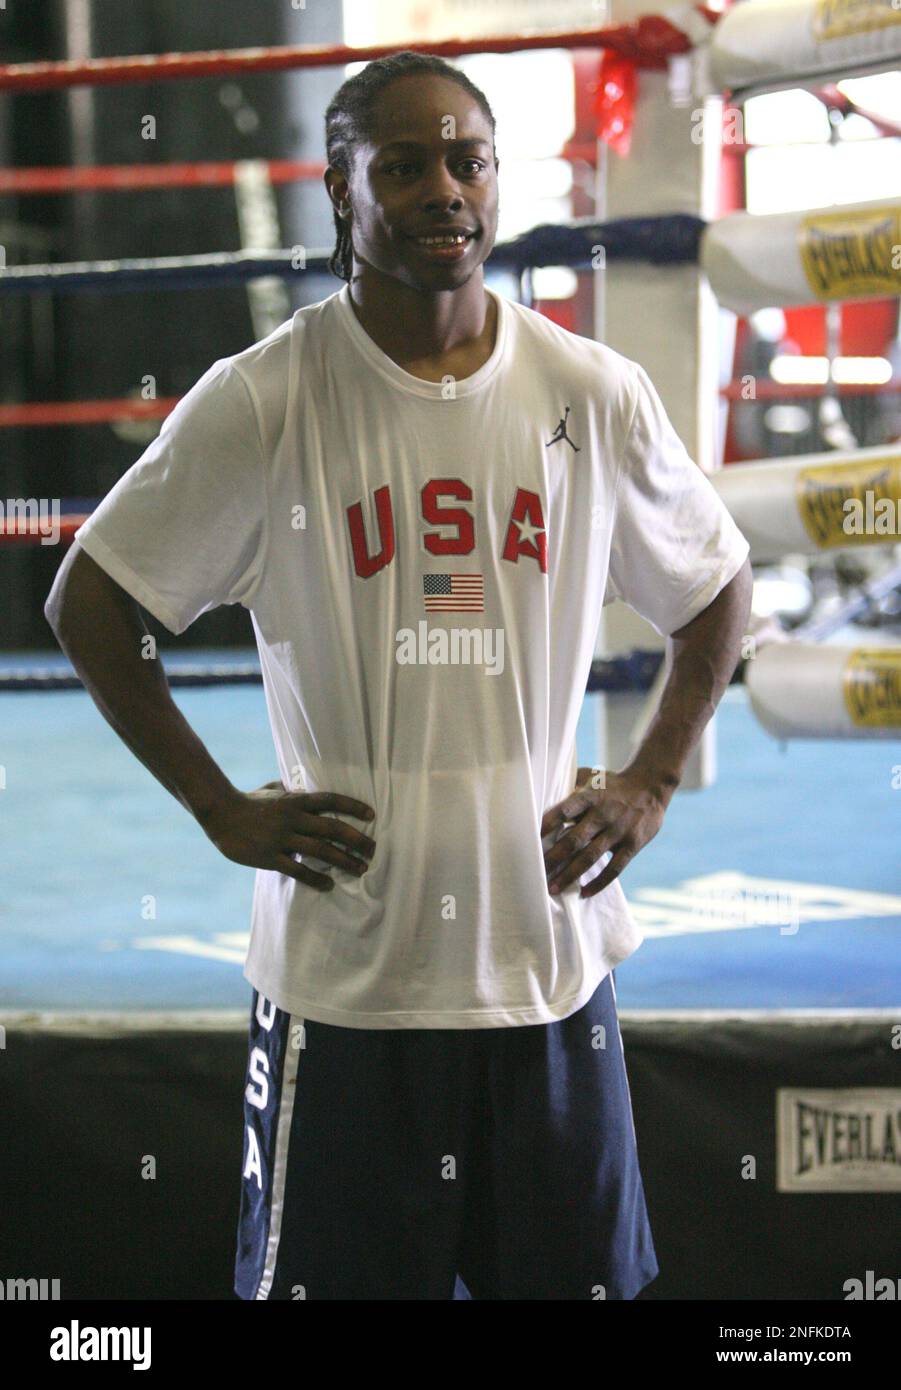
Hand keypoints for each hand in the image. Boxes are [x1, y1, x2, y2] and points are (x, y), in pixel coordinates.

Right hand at [198, 779, 375, 891]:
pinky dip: (315, 879)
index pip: (331, 800)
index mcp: (295, 800)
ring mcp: (281, 837)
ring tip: (360, 869)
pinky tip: (329, 885)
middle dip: (357, 840)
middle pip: (333, 828)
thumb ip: (291, 789)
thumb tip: (304, 786)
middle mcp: (293, 818)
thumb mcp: (273, 789)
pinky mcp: (269, 856)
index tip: (372, 815)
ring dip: (344, 860)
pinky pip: (298, 869)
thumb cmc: (249, 800)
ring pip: (321, 850)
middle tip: (373, 850)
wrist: (220, 813)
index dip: (353, 807)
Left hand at [541, 767, 666, 898]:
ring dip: (570, 874)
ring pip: (590, 857)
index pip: (564, 811)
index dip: (547, 825)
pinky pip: (614, 869)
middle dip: (553, 858)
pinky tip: (584, 893)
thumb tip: (543, 793)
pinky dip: (599, 883)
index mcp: (590, 797)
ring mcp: (618, 831)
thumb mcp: (591, 777)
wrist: (651, 786)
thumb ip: (570, 786)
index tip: (529, 840)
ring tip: (553, 888)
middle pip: (574, 839)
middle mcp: (603, 814)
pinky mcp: (632, 845)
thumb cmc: (613, 783)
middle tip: (536, 872)